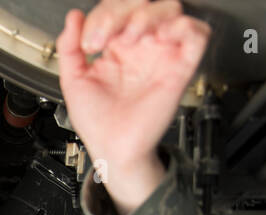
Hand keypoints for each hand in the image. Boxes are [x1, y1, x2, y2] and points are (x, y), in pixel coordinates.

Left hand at [55, 0, 209, 214]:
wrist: (113, 149)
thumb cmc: (98, 122)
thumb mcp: (74, 81)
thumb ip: (69, 47)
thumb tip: (73, 17)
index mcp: (117, 47)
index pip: (116, 8)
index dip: (102, 16)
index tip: (89, 44)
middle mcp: (141, 46)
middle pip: (143, 2)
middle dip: (121, 13)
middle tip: (104, 40)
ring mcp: (161, 54)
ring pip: (171, 9)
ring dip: (147, 16)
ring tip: (131, 38)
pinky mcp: (180, 67)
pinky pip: (196, 34)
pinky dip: (182, 28)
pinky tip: (159, 39)